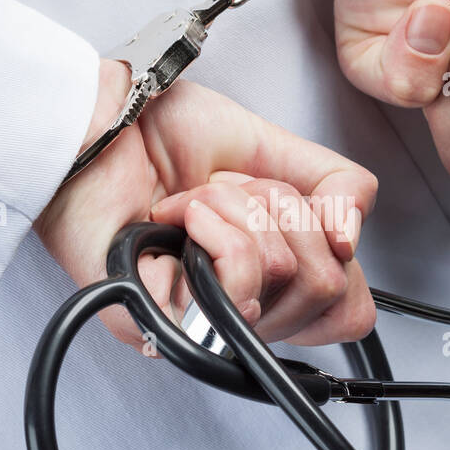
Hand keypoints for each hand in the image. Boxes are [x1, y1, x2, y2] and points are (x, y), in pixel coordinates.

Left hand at [35, 64, 377, 349]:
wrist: (97, 123)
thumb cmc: (158, 134)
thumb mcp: (271, 146)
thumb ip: (337, 185)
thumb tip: (351, 238)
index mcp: (271, 278)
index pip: (348, 309)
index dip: (336, 255)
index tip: (294, 211)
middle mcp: (242, 304)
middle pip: (328, 287)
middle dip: (284, 213)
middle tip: (228, 195)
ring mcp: (204, 319)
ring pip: (283, 278)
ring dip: (241, 213)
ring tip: (194, 203)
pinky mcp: (164, 325)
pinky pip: (235, 293)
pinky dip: (215, 234)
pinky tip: (176, 219)